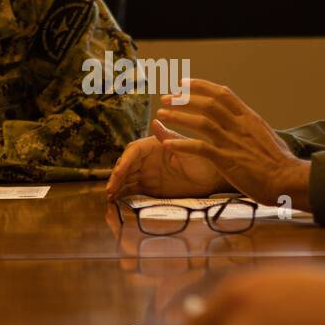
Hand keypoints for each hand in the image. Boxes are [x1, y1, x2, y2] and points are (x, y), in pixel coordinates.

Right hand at [105, 120, 228, 199]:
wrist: (214, 178)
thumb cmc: (204, 158)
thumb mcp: (189, 148)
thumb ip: (170, 138)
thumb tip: (155, 122)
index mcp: (154, 145)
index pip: (133, 151)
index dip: (124, 162)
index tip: (119, 174)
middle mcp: (147, 159)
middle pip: (125, 166)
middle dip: (116, 177)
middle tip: (110, 191)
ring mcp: (148, 174)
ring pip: (126, 179)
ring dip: (117, 187)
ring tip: (110, 198)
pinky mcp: (150, 188)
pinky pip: (133, 191)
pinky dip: (124, 195)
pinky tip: (117, 202)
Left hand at [152, 79, 310, 207]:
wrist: (288, 179)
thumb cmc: (279, 163)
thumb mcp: (266, 136)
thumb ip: (251, 127)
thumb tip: (246, 122)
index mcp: (249, 117)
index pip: (222, 93)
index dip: (200, 86)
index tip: (183, 83)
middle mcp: (239, 125)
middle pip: (208, 103)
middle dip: (184, 98)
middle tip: (166, 99)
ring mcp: (233, 142)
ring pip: (201, 122)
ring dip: (178, 117)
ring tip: (162, 116)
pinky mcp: (227, 160)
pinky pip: (199, 148)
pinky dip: (181, 145)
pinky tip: (167, 144)